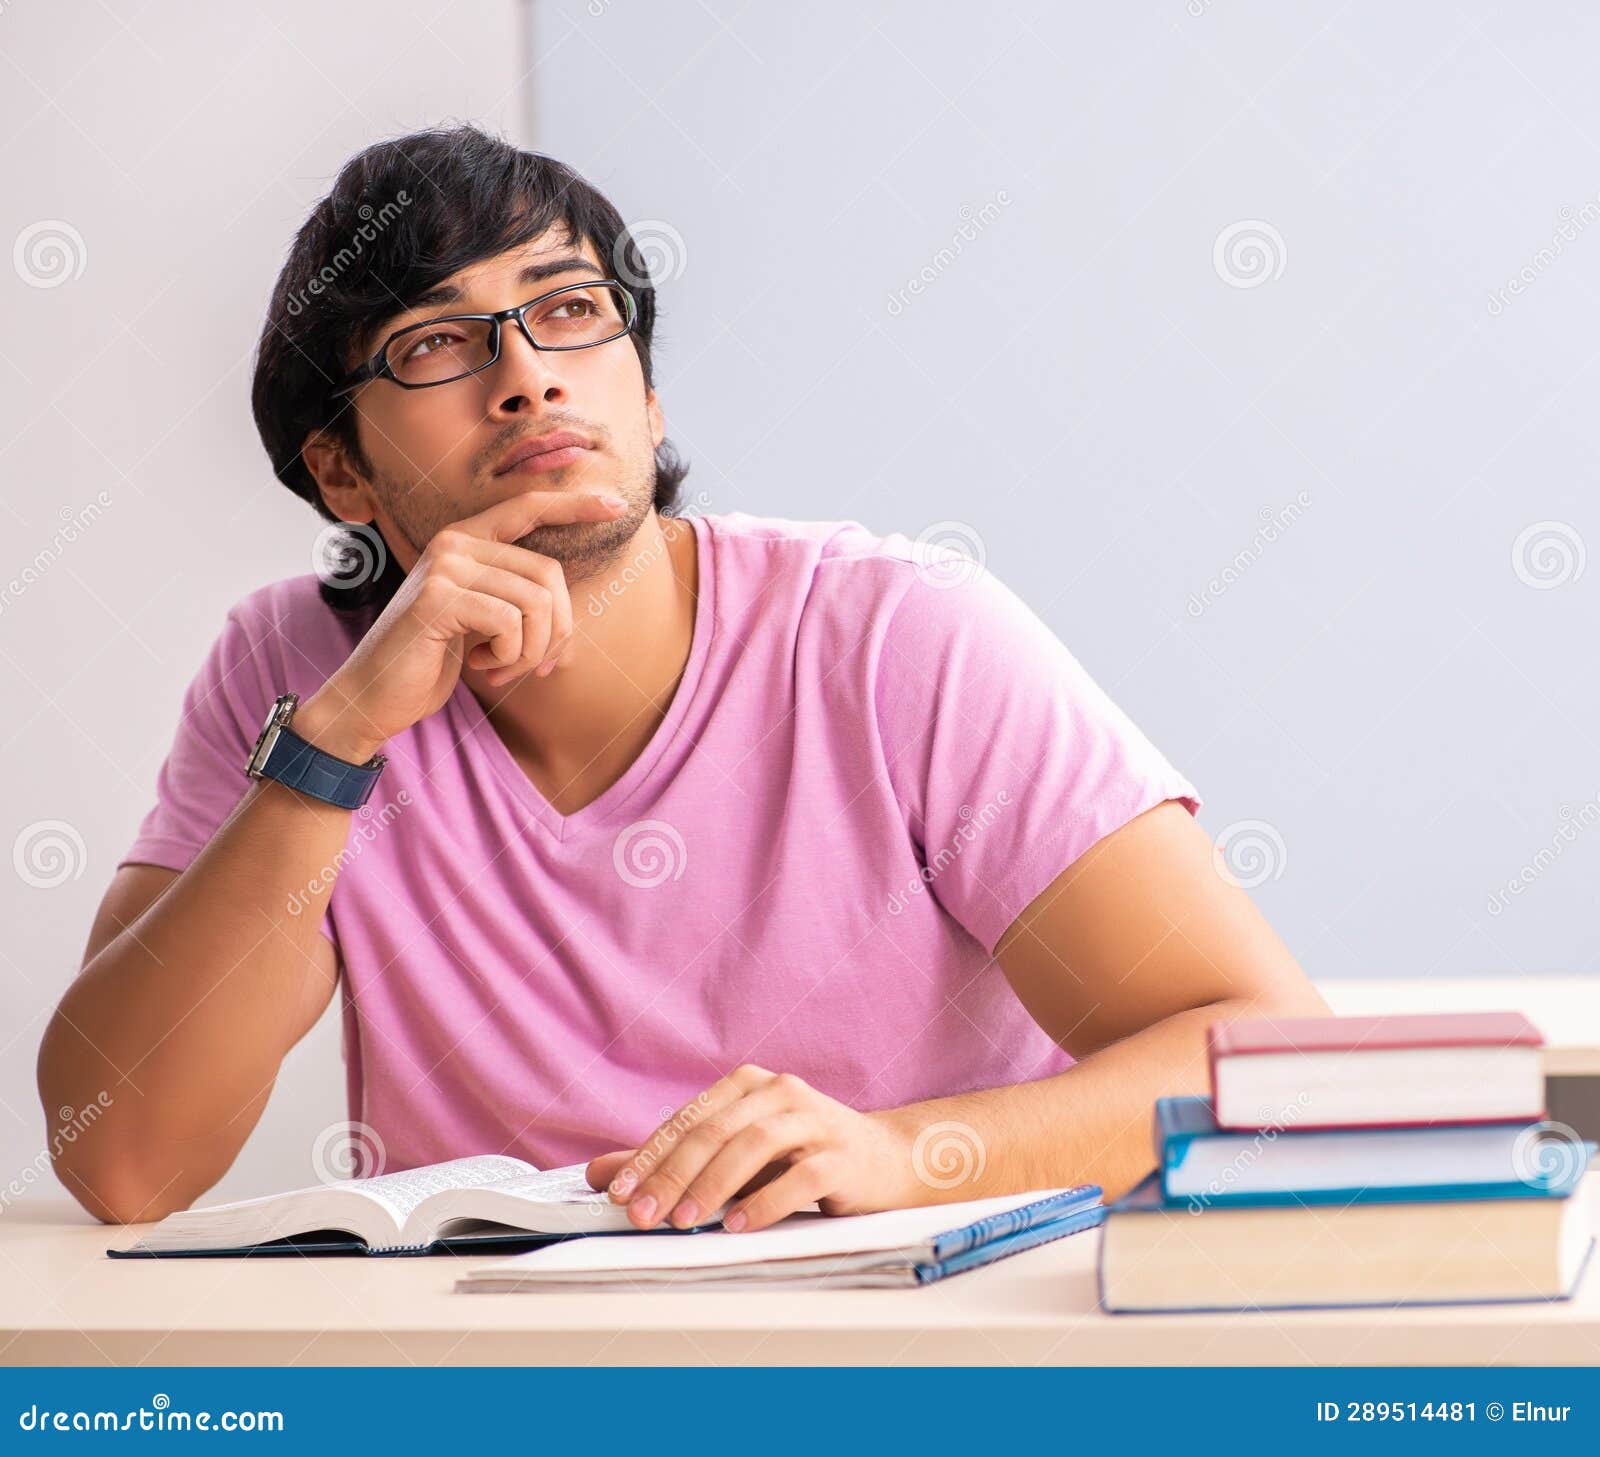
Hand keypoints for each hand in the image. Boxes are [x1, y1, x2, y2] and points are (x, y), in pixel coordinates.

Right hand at [295, 490, 627, 760]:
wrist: (374, 696)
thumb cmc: (431, 661)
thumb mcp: (483, 627)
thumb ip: (519, 607)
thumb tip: (573, 625)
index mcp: (466, 541)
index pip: (528, 508)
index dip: (573, 505)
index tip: (616, 506)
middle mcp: (455, 542)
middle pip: (549, 575)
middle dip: (556, 632)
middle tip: (529, 665)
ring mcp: (445, 565)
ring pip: (537, 603)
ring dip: (531, 652)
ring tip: (501, 668)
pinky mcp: (438, 598)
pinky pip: (511, 624)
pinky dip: (508, 657)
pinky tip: (479, 665)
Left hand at [582, 1064, 923, 1232]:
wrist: (884, 1160)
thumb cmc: (801, 1155)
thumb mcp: (734, 1155)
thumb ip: (672, 1161)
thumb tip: (601, 1174)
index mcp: (749, 1084)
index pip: (689, 1118)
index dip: (650, 1156)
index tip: (619, 1193)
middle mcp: (780, 1091)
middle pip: (716, 1130)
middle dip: (673, 1174)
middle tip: (644, 1214)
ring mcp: (815, 1119)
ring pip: (754, 1144)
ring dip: (713, 1185)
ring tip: (684, 1220)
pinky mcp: (843, 1154)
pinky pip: (800, 1175)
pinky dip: (764, 1201)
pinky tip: (737, 1224)